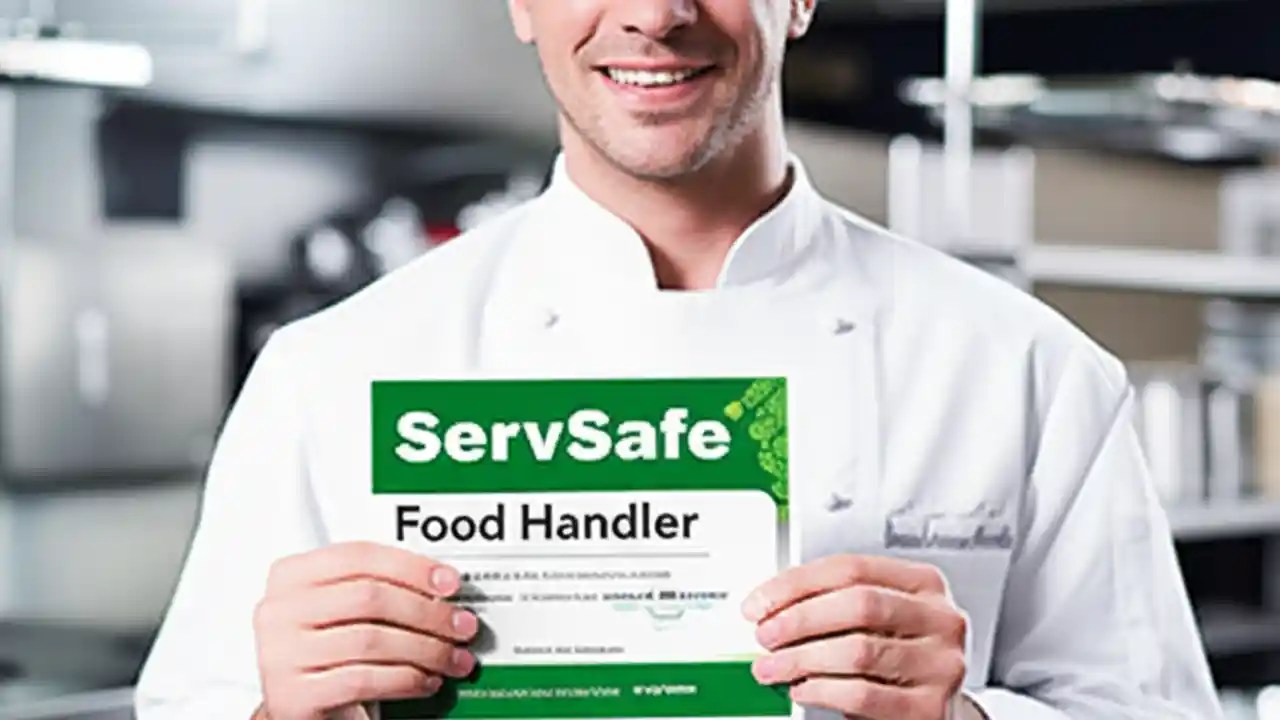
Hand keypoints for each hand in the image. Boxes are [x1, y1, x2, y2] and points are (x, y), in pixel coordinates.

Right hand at [252, 542, 478, 719]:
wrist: (295, 707)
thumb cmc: (325, 652)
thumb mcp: (340, 612)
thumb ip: (378, 590)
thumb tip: (441, 589)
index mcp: (291, 576)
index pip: (359, 557)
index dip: (411, 567)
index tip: (449, 582)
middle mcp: (279, 611)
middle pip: (369, 598)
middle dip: (427, 612)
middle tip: (461, 624)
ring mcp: (281, 655)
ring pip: (371, 641)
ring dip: (426, 650)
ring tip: (453, 658)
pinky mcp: (293, 696)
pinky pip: (364, 680)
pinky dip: (405, 680)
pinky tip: (425, 681)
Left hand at [742, 554, 970, 719]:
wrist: (938, 705)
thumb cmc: (900, 652)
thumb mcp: (880, 618)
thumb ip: (837, 602)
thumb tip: (773, 607)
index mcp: (923, 584)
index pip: (852, 568)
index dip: (797, 583)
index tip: (761, 602)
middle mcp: (939, 620)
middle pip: (858, 604)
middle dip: (800, 619)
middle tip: (766, 634)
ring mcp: (939, 664)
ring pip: (858, 651)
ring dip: (802, 659)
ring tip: (774, 666)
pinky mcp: (929, 707)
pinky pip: (863, 694)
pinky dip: (822, 690)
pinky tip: (802, 688)